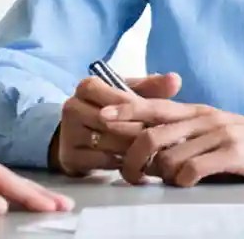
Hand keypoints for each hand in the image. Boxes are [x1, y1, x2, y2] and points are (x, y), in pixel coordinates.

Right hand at [51, 73, 181, 175]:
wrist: (81, 134)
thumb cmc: (113, 110)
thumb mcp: (131, 94)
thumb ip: (154, 87)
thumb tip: (175, 79)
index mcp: (88, 86)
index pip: (119, 99)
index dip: (140, 111)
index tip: (157, 119)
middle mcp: (72, 106)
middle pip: (115, 123)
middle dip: (139, 131)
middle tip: (160, 138)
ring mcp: (68, 133)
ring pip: (110, 143)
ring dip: (134, 149)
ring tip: (152, 150)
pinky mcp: (69, 156)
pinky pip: (104, 161)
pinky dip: (123, 162)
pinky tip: (135, 161)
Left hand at [101, 101, 243, 186]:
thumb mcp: (217, 131)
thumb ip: (187, 135)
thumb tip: (150, 152)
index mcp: (197, 112)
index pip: (152, 106)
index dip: (124, 110)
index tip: (101, 118)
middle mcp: (204, 118)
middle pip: (150, 133)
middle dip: (131, 159)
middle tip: (130, 177)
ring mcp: (219, 134)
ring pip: (168, 155)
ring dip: (160, 175)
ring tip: (170, 182)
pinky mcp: (234, 153)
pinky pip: (193, 169)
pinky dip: (184, 181)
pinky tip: (192, 183)